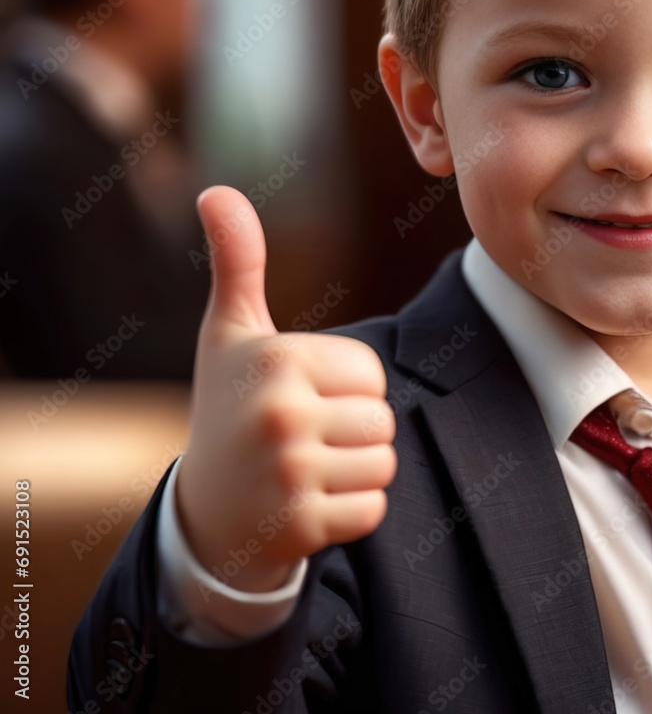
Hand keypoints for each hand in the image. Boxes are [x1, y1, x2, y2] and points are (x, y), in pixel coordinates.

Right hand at [175, 186, 395, 591]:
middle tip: (304, 439)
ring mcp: (289, 475)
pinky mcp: (300, 527)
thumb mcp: (230, 333)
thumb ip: (237, 261)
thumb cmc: (227, 407)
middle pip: (383, 419)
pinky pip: (373, 510)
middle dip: (355, 431)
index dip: (347, 388)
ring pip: (384, 463)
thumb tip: (216, 190)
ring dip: (356, 471)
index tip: (302, 398)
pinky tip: (308, 504)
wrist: (202, 513)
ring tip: (307, 469)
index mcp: (277, 360)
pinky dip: (350, 512)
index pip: (371, 374)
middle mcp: (281, 415)